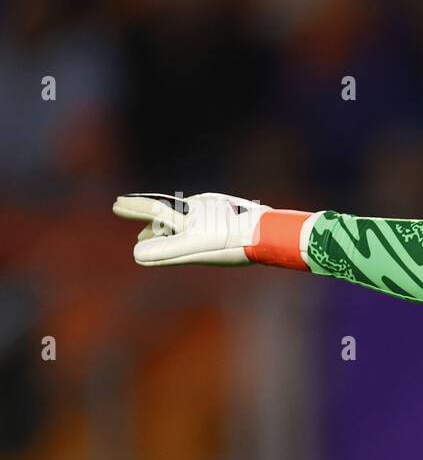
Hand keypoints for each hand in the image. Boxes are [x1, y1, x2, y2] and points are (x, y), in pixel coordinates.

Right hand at [113, 192, 272, 265]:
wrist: (271, 233)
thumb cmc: (232, 243)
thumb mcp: (195, 249)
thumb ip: (166, 252)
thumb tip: (136, 255)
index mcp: (187, 214)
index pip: (153, 209)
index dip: (133, 208)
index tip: (115, 204)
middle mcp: (198, 207)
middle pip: (166, 212)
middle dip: (146, 217)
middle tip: (127, 217)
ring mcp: (215, 209)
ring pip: (185, 216)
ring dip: (169, 226)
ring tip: (156, 234)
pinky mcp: (231, 212)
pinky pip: (203, 217)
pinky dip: (191, 225)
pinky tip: (198, 232)